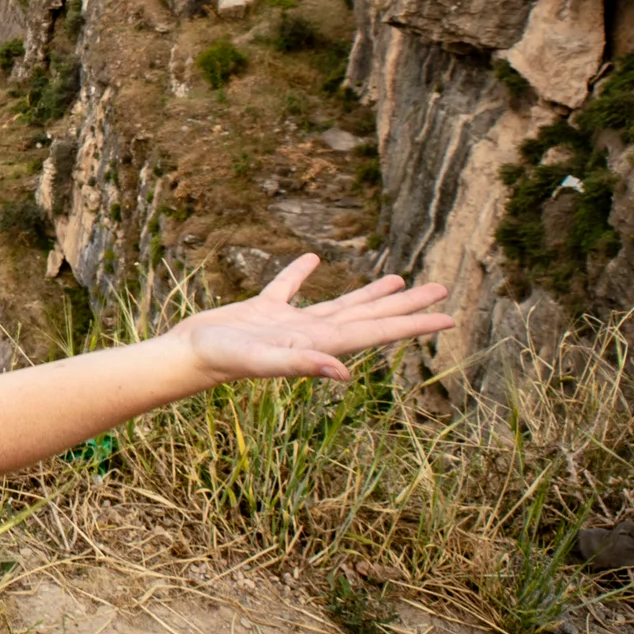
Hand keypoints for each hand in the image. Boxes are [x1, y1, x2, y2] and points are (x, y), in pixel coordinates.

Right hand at [169, 256, 455, 384]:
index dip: (414, 324)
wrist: (184, 357)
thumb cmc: (220, 360)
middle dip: (407, 306)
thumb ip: (302, 365)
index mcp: (321, 343)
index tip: (448, 317)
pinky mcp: (263, 311)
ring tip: (398, 279)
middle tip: (442, 290)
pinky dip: (302, 274)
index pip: (377, 331)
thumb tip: (345, 373)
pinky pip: (289, 287)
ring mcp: (288, 323)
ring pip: (340, 303)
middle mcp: (313, 334)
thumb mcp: (262, 361)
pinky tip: (312, 260)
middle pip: (370, 316)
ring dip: (370, 293)